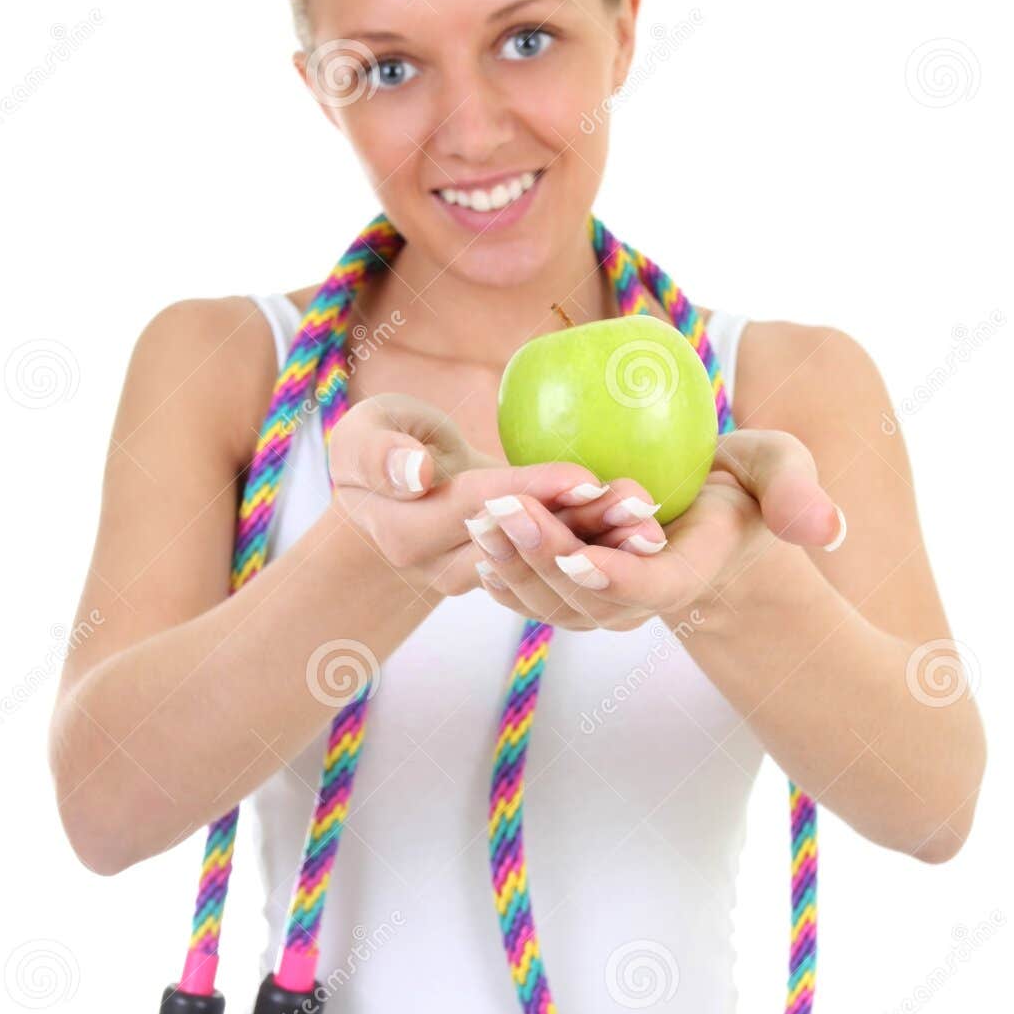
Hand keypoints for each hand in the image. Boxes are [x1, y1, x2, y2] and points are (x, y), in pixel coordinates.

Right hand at [326, 392, 623, 597]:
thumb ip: (379, 453)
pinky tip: (641, 528)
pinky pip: (555, 560)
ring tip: (651, 516)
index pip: (479, 510)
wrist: (391, 486)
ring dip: (602, 540)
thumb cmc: (378, 444)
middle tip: (640, 500)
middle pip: (523, 544)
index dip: (534, 493)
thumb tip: (416, 474)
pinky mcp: (506, 572)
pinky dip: (598, 544)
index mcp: (406, 533)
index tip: (585, 475)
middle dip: (585, 523)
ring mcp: (476, 578)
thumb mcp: (362, 434)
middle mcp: (442, 569)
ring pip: (545, 561)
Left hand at [461, 428, 846, 630]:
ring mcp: (606, 603)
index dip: (612, 576)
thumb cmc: (745, 485)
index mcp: (691, 573)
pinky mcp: (575, 593)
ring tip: (477, 520)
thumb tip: (827, 528)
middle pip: (585, 597)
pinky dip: (502, 574)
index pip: (650, 589)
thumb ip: (800, 493)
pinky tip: (472, 543)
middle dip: (538, 559)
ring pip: (551, 602)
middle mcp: (643, 600)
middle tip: (498, 512)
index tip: (574, 550)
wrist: (711, 518)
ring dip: (510, 566)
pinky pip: (533, 596)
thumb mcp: (780, 472)